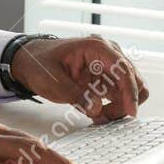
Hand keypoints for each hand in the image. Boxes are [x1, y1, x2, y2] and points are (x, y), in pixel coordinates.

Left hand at [10, 35, 147, 120]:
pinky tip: (98, 113)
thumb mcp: (51, 81)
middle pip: (134, 79)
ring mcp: (109, 66)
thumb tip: (97, 109)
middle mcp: (108, 54)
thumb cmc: (39, 64)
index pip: (123, 68)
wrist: (30, 61)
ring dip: (120, 106)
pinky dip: (114, 107)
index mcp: (96, 47)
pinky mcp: (106, 79)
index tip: (131, 112)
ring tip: (99, 115)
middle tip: (106, 116)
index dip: (130, 91)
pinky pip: (120, 95)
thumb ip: (74, 95)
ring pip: (130, 90)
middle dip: (125, 101)